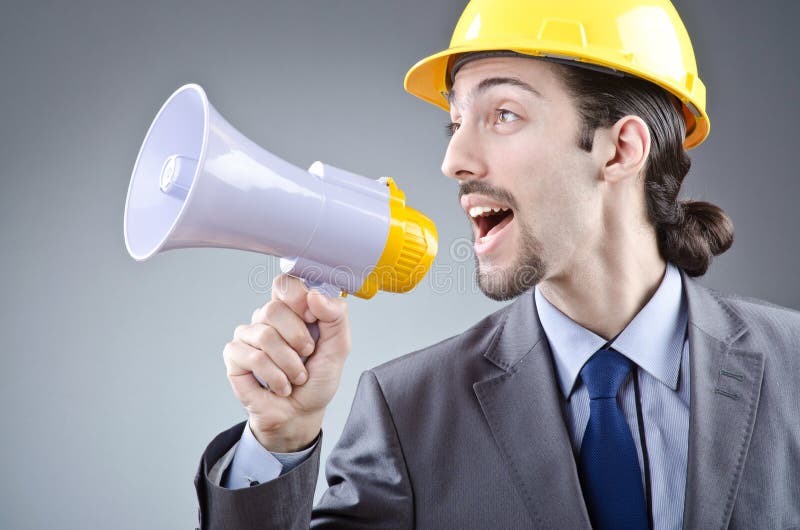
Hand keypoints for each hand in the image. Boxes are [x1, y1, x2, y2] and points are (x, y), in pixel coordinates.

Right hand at [223, 274, 350, 451]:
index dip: (298, 299)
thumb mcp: (339, 346)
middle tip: (307, 355)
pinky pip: (254, 358)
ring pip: (265, 336)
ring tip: (296, 377)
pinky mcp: (234, 356)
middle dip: (298, 339)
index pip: (285, 283)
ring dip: (290, 364)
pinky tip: (281, 386)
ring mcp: (247, 335)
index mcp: (291, 308)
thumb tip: (315, 294)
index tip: (312, 319)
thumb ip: (335, 316)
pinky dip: (275, 377)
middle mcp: (266, 318)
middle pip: (273, 309)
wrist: (302, 413)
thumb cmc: (317, 378)